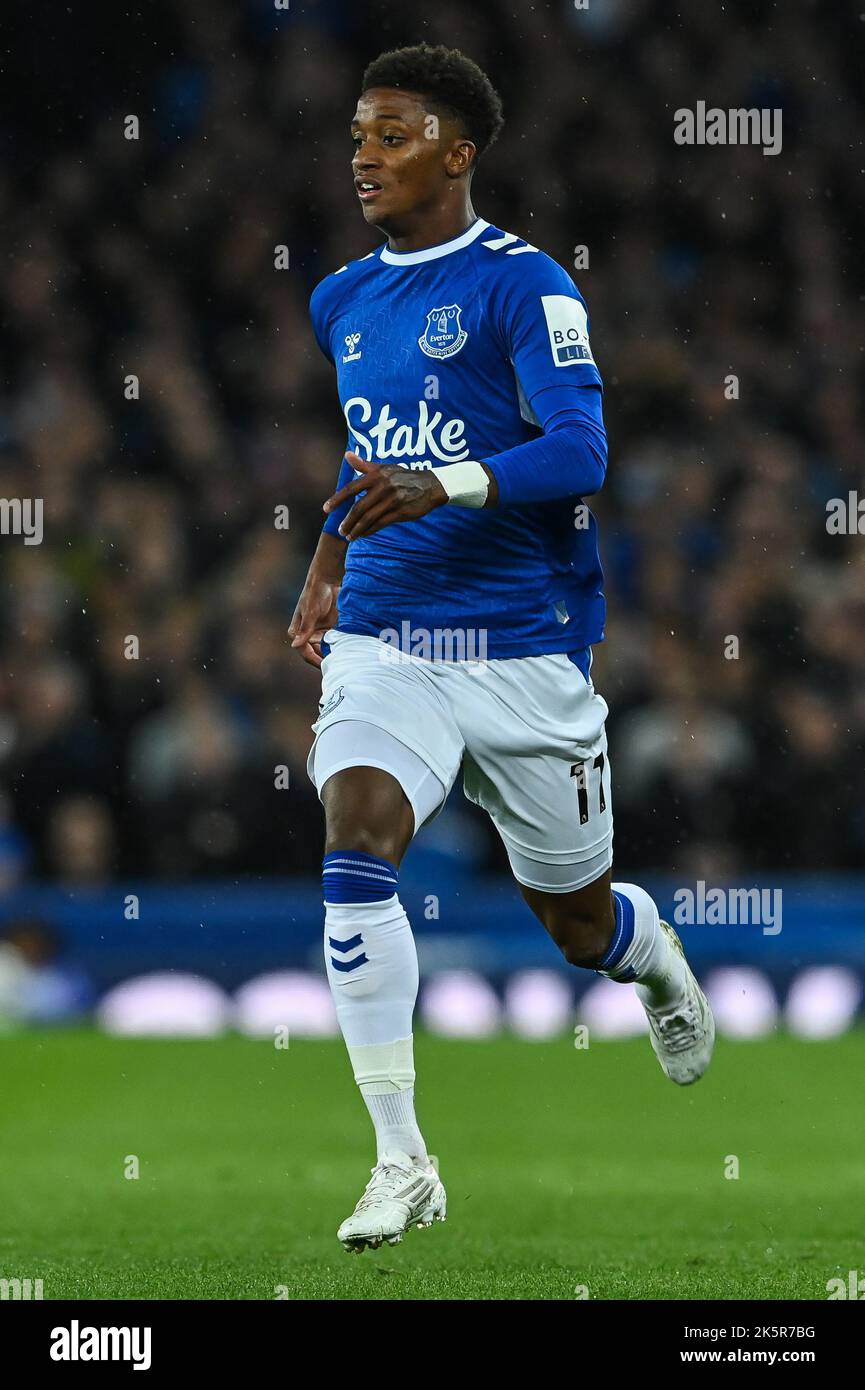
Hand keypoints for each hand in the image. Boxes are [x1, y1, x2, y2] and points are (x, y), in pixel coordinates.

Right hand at [288, 570, 339, 668]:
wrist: (328, 580)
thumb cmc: (314, 593)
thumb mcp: (310, 611)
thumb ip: (305, 629)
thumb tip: (294, 645)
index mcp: (298, 632)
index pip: (304, 652)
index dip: (314, 660)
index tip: (325, 666)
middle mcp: (308, 634)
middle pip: (316, 653)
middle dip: (325, 660)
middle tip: (338, 666)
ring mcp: (320, 632)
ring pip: (326, 649)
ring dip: (334, 654)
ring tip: (345, 660)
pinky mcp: (331, 629)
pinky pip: (335, 642)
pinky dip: (341, 646)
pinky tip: (349, 649)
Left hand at [323, 452, 447, 540]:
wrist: (430, 485)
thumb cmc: (404, 476)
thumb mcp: (385, 468)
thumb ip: (365, 465)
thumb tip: (347, 455)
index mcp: (376, 475)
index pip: (352, 488)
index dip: (337, 499)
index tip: (326, 509)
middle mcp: (383, 487)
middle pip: (359, 507)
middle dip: (347, 521)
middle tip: (340, 530)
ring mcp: (392, 500)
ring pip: (369, 518)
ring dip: (357, 529)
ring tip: (349, 536)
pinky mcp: (400, 512)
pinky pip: (381, 524)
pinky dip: (370, 531)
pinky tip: (363, 534)